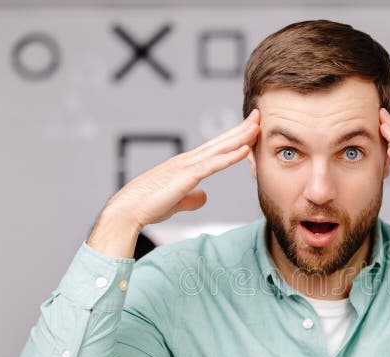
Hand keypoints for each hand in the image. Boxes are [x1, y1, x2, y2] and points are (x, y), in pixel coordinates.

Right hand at [87, 110, 259, 257]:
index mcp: (187, 165)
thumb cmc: (149, 205)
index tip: (250, 129)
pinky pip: (213, 164)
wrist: (129, 209)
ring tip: (257, 126)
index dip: (234, 137)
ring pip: (220, 148)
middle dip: (241, 128)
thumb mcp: (177, 201)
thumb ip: (192, 197)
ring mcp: (187, 165)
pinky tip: (245, 149)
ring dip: (240, 136)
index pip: (216, 148)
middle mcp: (188, 160)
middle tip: (259, 115)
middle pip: (221, 141)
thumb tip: (205, 196)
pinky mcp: (186, 176)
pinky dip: (230, 156)